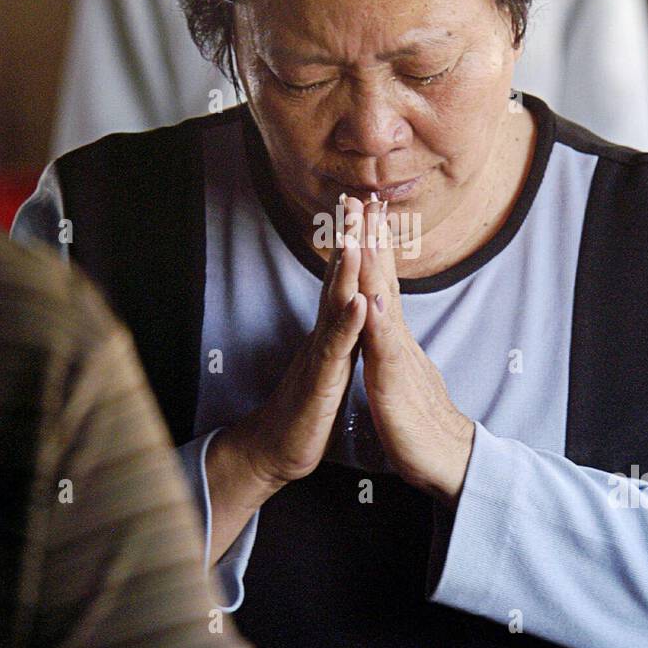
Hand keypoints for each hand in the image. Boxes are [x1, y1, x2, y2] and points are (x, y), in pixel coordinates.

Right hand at [206, 211, 365, 559]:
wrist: (277, 449)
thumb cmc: (306, 408)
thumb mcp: (330, 362)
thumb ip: (341, 333)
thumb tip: (352, 306)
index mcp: (333, 330)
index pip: (348, 277)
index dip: (359, 241)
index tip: (370, 207)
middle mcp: (324, 334)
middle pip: (339, 277)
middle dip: (349, 237)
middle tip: (358, 198)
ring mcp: (320, 355)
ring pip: (335, 304)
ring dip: (347, 269)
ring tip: (357, 235)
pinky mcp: (320, 381)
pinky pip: (336, 348)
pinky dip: (349, 323)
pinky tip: (361, 301)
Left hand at [357, 199, 474, 503]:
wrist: (448, 459)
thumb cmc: (421, 422)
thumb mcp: (398, 374)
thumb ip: (391, 345)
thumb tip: (382, 321)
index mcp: (392, 337)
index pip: (379, 282)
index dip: (369, 247)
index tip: (361, 211)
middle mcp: (397, 338)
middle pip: (383, 279)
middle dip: (372, 238)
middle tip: (364, 198)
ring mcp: (399, 356)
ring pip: (383, 303)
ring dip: (373, 267)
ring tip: (364, 232)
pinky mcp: (396, 381)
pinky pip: (386, 347)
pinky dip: (379, 321)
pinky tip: (372, 299)